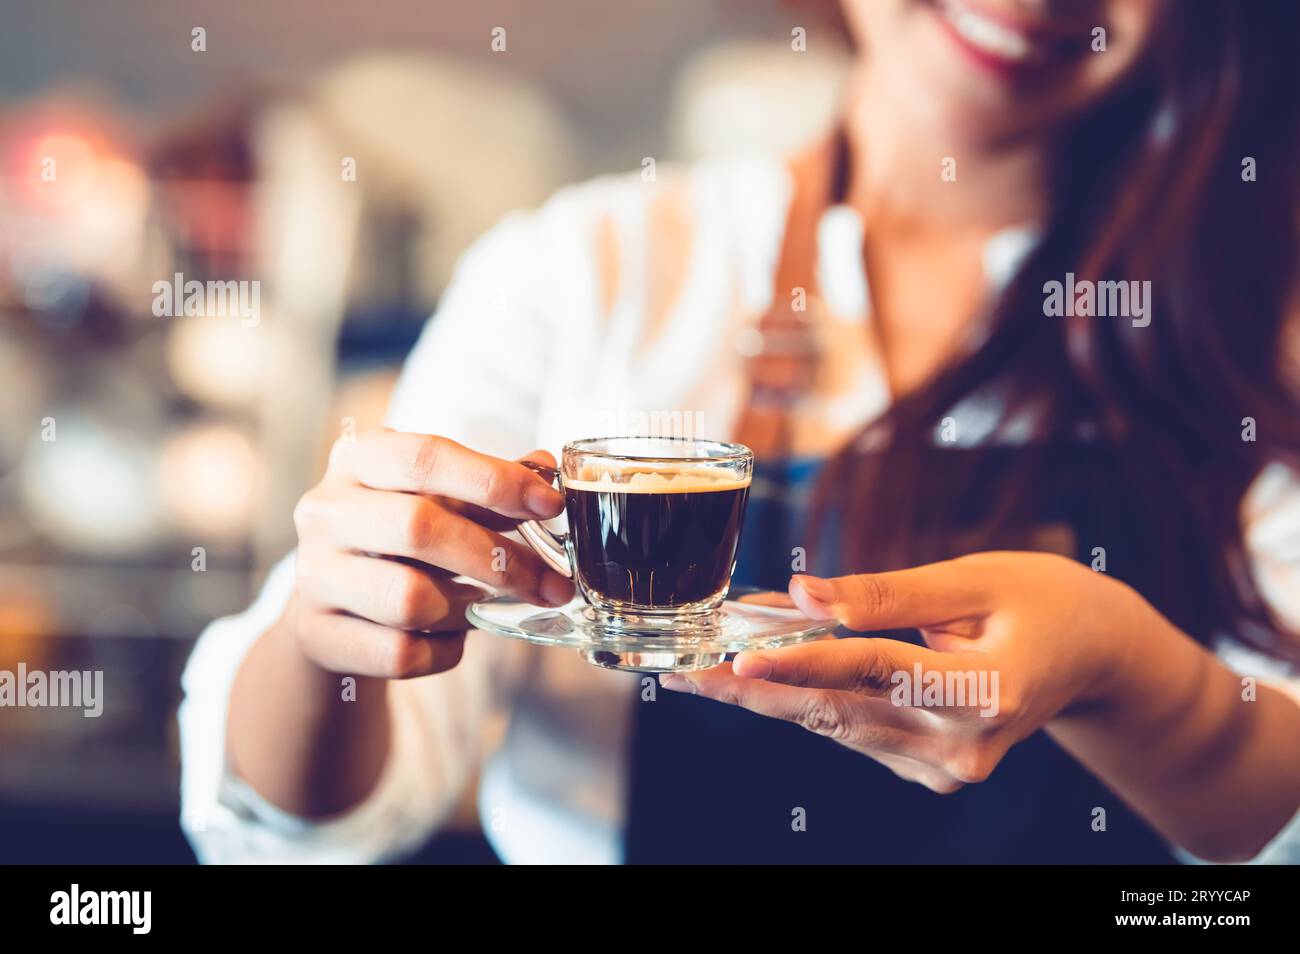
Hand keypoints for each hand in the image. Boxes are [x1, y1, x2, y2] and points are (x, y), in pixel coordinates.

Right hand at [287, 428, 573, 677]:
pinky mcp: (316, 634)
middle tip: (552, 584)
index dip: (494, 480)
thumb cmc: (401, 540)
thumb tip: (545, 471)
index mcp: (359, 458)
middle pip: (419, 527)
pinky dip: (444, 650)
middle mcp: (325, 510)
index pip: (426, 457)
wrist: (337, 605)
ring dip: (466, 607)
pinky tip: (449, 635)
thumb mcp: (440, 498)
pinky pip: (402, 652)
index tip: (551, 505)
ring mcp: (313, 575)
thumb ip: (490, 485)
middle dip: (499, 559)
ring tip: (480, 603)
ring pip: (411, 599)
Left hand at [661, 552, 1157, 792]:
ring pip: (837, 726)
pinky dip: (807, 700)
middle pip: (840, 711)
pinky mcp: (931, 769)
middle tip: (683, 671)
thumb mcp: (975, 578)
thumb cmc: (1043, 600)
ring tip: (701, 668)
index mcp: (990, 691)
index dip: (803, 662)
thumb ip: (886, 591)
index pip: (877, 671)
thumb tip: (804, 592)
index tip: (739, 659)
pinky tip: (759, 676)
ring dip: (768, 697)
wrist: (1095, 656)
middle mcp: (966, 746)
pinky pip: (854, 732)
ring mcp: (948, 767)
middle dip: (755, 690)